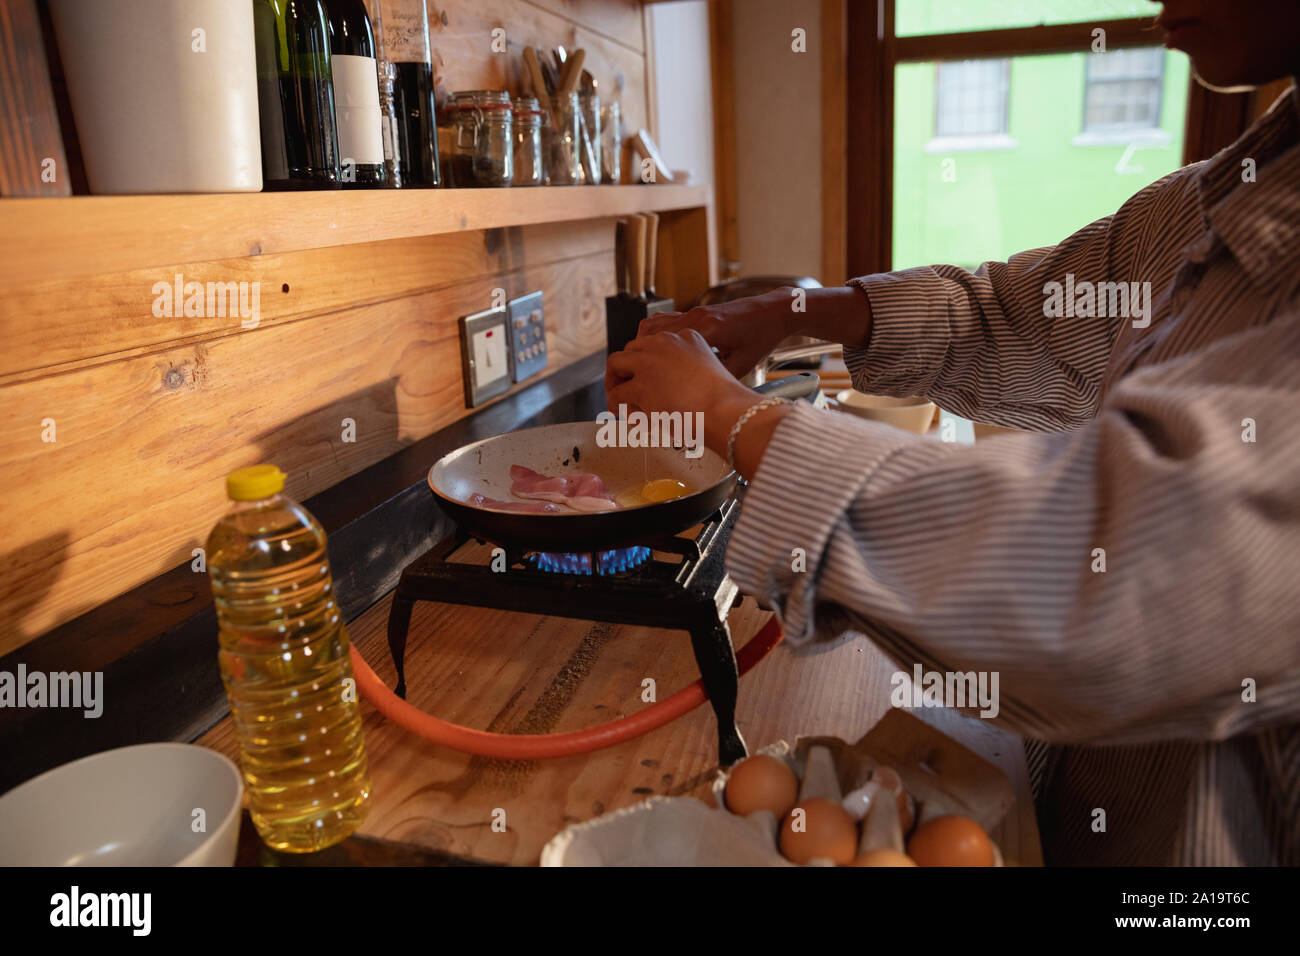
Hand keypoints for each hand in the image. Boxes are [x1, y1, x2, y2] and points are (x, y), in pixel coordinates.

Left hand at [605, 328, 760, 453]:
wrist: (728, 411)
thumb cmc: (727, 401)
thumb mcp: (709, 373)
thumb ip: (687, 374)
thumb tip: (670, 392)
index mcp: (687, 336)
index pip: (656, 344)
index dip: (649, 363)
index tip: (650, 378)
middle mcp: (666, 342)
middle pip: (633, 349)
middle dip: (628, 369)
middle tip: (627, 389)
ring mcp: (651, 361)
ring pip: (616, 363)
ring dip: (614, 381)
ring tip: (617, 400)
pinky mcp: (641, 384)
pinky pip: (618, 393)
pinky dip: (616, 404)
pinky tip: (624, 414)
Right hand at [635, 288, 804, 379]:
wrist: (774, 312)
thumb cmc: (763, 337)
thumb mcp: (744, 364)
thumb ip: (717, 377)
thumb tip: (696, 398)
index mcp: (707, 330)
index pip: (663, 348)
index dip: (645, 367)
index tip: (635, 383)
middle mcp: (695, 317)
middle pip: (649, 335)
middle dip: (633, 357)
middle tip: (625, 378)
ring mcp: (694, 313)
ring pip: (653, 326)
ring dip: (641, 345)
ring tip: (637, 367)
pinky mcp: (696, 313)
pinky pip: (665, 320)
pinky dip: (654, 334)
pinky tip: (653, 350)